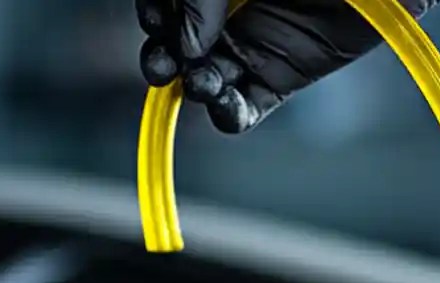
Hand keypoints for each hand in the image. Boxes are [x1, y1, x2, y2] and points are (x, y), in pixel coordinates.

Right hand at [137, 0, 439, 132]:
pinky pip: (250, 104)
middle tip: (163, 65)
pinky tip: (225, 106)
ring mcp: (256, 41)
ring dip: (196, 87)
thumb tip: (187, 47)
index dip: (152, 16)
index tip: (155, 21)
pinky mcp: (287, 73)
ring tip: (201, 82)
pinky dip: (231, 114)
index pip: (164, 4)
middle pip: (178, 43)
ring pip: (208, 77)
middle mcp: (227, 10)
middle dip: (165, 57)